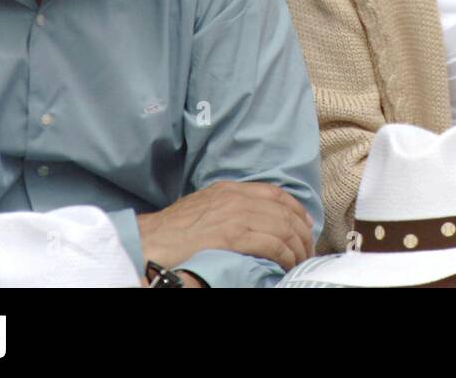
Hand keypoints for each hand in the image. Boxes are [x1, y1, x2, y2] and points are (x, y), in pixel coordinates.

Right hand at [137, 180, 313, 272]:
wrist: (149, 240)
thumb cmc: (170, 231)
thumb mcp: (203, 208)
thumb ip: (228, 208)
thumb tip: (250, 222)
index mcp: (230, 190)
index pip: (275, 194)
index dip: (295, 209)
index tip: (305, 224)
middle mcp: (237, 197)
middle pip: (284, 212)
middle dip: (301, 232)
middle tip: (307, 250)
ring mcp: (236, 215)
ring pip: (283, 229)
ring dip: (297, 247)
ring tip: (299, 261)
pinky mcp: (233, 235)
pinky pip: (272, 244)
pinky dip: (284, 255)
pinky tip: (286, 265)